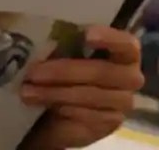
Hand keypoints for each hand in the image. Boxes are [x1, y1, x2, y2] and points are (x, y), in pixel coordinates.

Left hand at [18, 27, 143, 149]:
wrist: (60, 110)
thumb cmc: (64, 71)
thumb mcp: (62, 53)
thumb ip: (62, 43)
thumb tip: (40, 35)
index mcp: (124, 51)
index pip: (127, 44)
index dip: (110, 38)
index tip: (87, 35)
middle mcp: (130, 76)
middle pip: (102, 72)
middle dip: (64, 71)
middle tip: (33, 72)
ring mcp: (123, 102)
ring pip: (91, 96)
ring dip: (56, 93)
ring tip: (28, 92)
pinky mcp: (111, 122)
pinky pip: (89, 116)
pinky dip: (64, 109)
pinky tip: (46, 106)